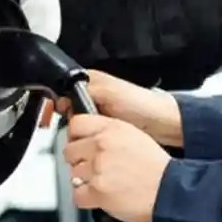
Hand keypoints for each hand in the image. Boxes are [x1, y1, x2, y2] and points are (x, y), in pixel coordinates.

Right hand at [52, 70, 182, 148]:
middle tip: (78, 127)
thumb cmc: (141, 103)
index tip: (59, 116)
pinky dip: (89, 138)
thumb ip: (83, 92)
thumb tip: (63, 99)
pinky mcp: (106, 127)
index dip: (60, 103)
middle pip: (69, 109)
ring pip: (78, 123)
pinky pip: (89, 133)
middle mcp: (93, 94)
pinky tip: (93, 140)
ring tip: (87, 135)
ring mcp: (99, 111)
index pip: (64, 90)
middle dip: (71, 120)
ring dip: (80, 131)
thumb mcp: (108, 92)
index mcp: (91, 80)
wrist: (162, 123)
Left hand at [63, 113, 172, 221]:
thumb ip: (110, 134)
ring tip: (104, 184)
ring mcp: (98, 168)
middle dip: (79, 162)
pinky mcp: (97, 190)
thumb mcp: (135, 137)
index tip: (79, 145)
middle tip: (93, 169)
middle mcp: (102, 145)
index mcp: (112, 128)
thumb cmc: (157, 168)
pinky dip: (86, 199)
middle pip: (69, 152)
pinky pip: (77, 195)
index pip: (76, 125)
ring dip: (85, 182)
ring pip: (73, 175)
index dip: (75, 137)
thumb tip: (89, 140)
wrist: (169, 190)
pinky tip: (101, 197)